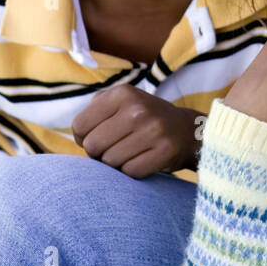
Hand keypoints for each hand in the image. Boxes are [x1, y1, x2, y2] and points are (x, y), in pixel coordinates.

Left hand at [72, 85, 201, 176]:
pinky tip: (142, 160)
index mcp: (122, 93)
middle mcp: (138, 109)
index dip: (83, 138)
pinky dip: (131, 171)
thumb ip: (94, 110)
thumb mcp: (122, 102)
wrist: (187, 130)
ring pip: (110, 161)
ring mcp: (154, 130)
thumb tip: (79, 137)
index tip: (98, 137)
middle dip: (98, 153)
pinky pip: (130, 172)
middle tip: (113, 148)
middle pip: (93, 146)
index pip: (80, 126)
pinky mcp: (165, 150)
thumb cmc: (143, 119)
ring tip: (129, 153)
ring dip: (115, 163)